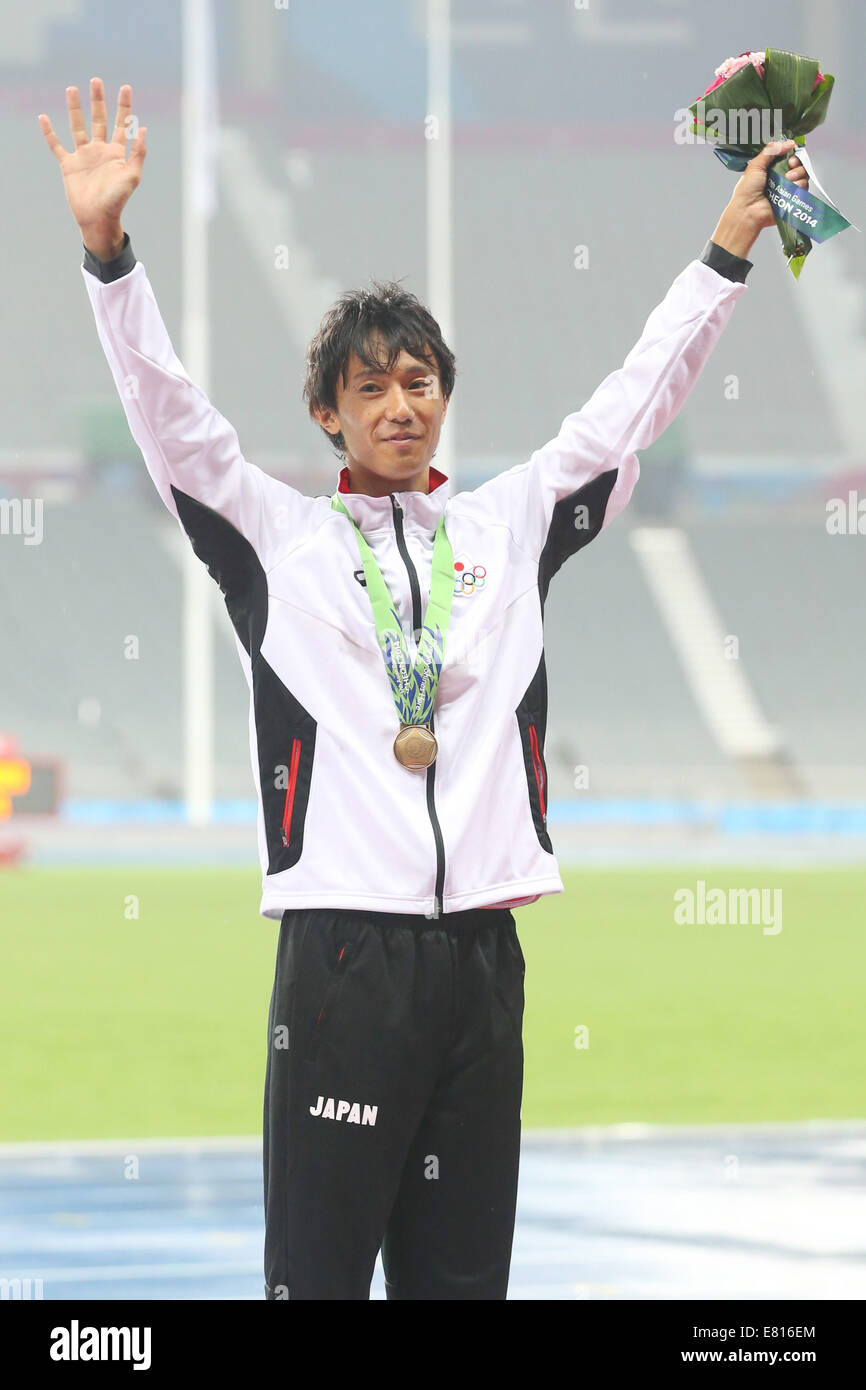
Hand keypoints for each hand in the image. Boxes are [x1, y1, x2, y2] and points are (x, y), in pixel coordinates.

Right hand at [38, 77, 145, 257]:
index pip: (121, 124)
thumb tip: (143, 128)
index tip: (126, 87)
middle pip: (99, 119)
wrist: (98, 219)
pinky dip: (49, 133)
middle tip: (96, 81)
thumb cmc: (118, 200)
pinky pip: (57, 146)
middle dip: (98, 100)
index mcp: (116, 153)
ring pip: (78, 126)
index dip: (124, 106)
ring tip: (72, 89)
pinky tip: (44, 118)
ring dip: (75, 109)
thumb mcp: (132, 176)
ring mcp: (83, 157)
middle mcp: (100, 151)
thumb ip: (138, 153)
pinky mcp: (69, 165)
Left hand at [710, 140, 809, 258]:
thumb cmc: (747, 191)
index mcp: (772, 168)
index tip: (790, 154)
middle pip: (799, 164)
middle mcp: (781, 177)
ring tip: (787, 179)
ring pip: (804, 175)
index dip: (793, 153)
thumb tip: (788, 143)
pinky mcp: (792, 199)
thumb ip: (770, 151)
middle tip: (790, 165)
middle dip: (797, 162)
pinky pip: (804, 188)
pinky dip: (799, 186)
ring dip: (798, 174)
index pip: (789, 156)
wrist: (747, 211)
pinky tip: (790, 188)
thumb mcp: (755, 165)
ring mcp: (787, 188)